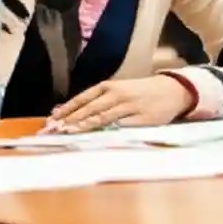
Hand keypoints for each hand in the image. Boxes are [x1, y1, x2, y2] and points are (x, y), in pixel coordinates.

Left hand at [43, 76, 195, 133]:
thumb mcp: (118, 91)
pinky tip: (97, 137)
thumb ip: (96, 101)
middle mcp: (117, 94)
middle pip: (89, 108)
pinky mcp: (141, 119)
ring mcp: (129, 106)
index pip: (83, 98)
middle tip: (54, 129)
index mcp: (109, 86)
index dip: (67, 109)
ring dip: (84, 125)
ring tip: (68, 133)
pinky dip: (107, 131)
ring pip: (103, 117)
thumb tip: (66, 111)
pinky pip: (121, 126)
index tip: (51, 119)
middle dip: (70, 120)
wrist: (171, 90)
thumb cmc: (140, 92)